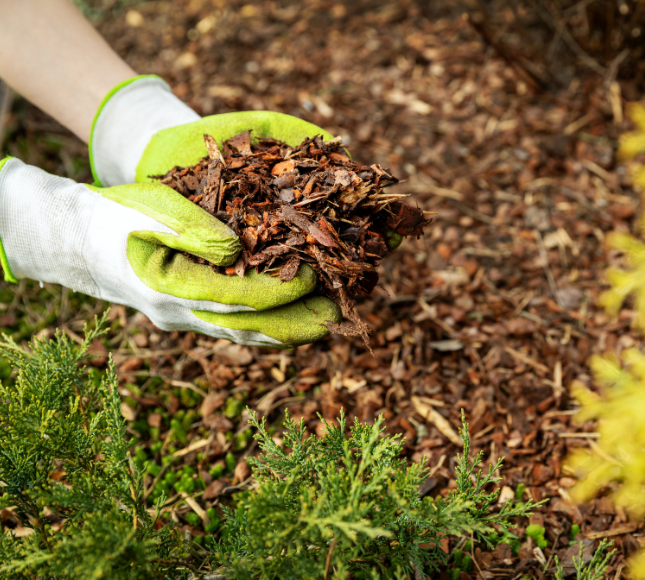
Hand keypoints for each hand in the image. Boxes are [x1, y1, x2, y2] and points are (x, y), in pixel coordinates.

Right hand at [0, 157, 339, 347]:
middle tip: (337, 321)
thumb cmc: (115, 216)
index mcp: (171, 288)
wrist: (76, 240)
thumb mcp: (151, 211)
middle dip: (295, 325)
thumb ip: (194, 231)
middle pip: (248, 328)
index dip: (282, 290)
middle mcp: (179, 314)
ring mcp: (181, 320)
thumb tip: (238, 252)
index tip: (314, 276)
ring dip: (284, 331)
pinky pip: (231, 327)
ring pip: (242, 333)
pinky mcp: (185, 315)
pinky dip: (263, 325)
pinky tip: (288, 319)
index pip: (241, 298)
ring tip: (323, 324)